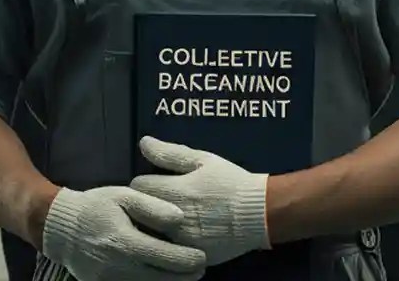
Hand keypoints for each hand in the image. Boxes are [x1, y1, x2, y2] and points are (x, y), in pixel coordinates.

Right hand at [42, 186, 206, 280]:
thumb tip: (180, 219)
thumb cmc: (96, 207)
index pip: (166, 258)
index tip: (203, 257)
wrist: (60, 228)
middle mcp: (118, 267)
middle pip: (162, 280)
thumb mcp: (123, 196)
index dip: (189, 261)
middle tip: (200, 268)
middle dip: (184, 276)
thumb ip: (152, 206)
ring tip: (184, 275)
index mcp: (125, 242)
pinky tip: (160, 277)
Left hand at [129, 137, 269, 265]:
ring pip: (150, 233)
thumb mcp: (203, 160)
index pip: (137, 186)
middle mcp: (172, 218)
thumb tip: (143, 142)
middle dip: (144, 205)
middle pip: (138, 211)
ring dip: (154, 225)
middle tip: (160, 202)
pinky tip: (179, 234)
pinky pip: (167, 251)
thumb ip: (170, 152)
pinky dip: (168, 242)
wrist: (260, 213)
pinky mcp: (189, 256)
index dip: (145, 182)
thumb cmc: (231, 182)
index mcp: (173, 191)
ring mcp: (180, 241)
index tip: (155, 183)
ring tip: (166, 219)